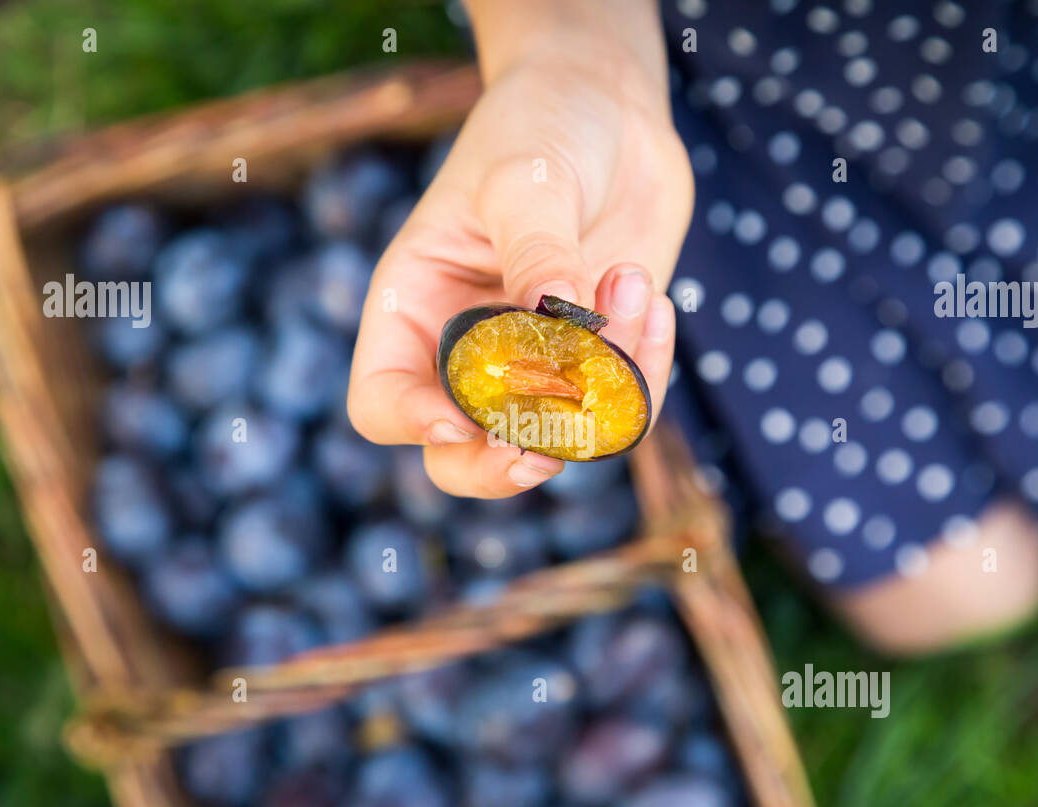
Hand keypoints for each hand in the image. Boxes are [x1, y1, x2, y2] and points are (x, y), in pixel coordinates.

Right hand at [348, 4, 692, 496]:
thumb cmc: (542, 128)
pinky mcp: (600, 362)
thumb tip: (558, 333)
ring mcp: (537, 365)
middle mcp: (467, 351)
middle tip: (547, 445)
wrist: (612, 110)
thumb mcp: (526, 180)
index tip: (464, 419)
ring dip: (604, 389)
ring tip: (629, 281)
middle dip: (503, 464)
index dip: (413, 424)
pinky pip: (619, 412)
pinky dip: (645, 376)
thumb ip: (537, 255)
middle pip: (458, 459)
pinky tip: (655, 298)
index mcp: (415, 309)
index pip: (382, 402)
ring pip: (552, 444)